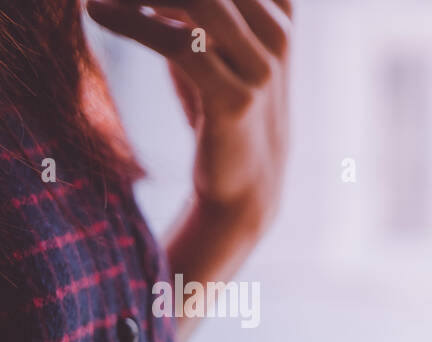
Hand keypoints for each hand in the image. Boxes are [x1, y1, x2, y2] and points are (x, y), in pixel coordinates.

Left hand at [87, 0, 290, 231]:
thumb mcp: (216, 37)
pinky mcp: (236, 101)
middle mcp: (279, 35)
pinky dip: (131, 21)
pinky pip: (180, 44)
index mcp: (280, 10)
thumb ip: (194, 1)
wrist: (246, 179)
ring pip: (201, 0)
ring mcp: (263, 69)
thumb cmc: (223, 99)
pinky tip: (98, 12)